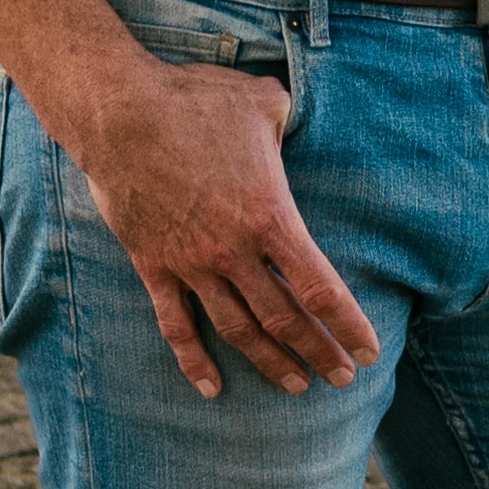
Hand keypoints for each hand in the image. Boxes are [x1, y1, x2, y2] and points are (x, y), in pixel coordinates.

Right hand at [73, 58, 379, 400]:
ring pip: (238, 329)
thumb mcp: (259, 99)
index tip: (368, 351)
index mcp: (268, 214)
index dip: (347, 324)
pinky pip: (176, 325)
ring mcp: (192, 263)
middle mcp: (234, 250)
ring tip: (296, 385)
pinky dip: (194, 361)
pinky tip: (212, 388)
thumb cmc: (194, 100)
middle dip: (318, 351)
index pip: (319, 286)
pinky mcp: (155, 265)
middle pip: (285, 318)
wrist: (121, 113)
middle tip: (342, 378)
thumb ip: (287, 117)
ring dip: (269, 362)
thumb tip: (299, 115)